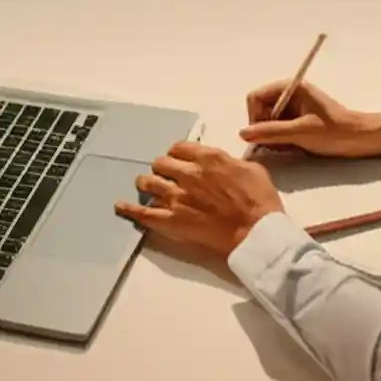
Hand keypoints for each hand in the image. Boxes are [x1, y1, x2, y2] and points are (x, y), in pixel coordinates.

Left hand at [115, 142, 283, 258]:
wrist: (257, 232)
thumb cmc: (260, 202)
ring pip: (149, 183)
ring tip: (145, 186)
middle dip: (162, 168)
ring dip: (147, 184)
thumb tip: (223, 162)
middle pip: (161, 163)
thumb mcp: (252, 169)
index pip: (179, 147)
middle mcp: (188, 173)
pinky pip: (143, 213)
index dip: (176, 153)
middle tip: (164, 175)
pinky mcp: (172, 220)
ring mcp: (177, 197)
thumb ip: (230, 162)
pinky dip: (129, 209)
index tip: (177, 159)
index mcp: (208, 158)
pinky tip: (120, 206)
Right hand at [240, 80, 380, 157]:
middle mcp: (289, 94)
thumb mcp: (301, 132)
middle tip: (277, 144)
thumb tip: (243, 133)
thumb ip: (271, 131)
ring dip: (272, 136)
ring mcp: (292, 107)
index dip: (254, 117)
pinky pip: (276, 129)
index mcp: (291, 87)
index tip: (263, 135)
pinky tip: (292, 146)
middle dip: (263, 128)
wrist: (361, 139)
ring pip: (266, 122)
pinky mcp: (296, 120)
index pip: (255, 97)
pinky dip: (279, 140)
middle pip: (259, 110)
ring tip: (289, 146)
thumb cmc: (335, 132)